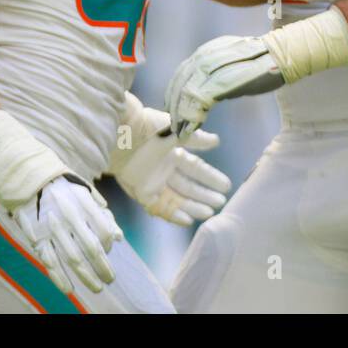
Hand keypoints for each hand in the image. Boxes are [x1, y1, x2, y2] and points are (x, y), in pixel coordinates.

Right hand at [13, 175, 122, 293]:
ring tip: (97, 287)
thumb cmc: (62, 188)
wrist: (28, 179)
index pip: (103, 230)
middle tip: (110, 279)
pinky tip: (69, 288)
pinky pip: (50, 261)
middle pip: (91, 248)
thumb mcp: (84, 192)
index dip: (109, 244)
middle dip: (103, 267)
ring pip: (73, 258)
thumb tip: (119, 237)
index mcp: (83, 202)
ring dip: (87, 276)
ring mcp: (52, 228)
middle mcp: (69, 215)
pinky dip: (59, 277)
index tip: (109, 251)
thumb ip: (102, 213)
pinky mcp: (37, 237)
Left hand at [109, 98, 230, 225]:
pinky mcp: (141, 191)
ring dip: (193, 206)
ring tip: (209, 212)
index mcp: (172, 152)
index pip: (195, 169)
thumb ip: (197, 138)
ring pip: (176, 198)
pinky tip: (188, 220)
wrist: (122, 134)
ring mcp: (152, 181)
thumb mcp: (177, 129)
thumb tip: (216, 141)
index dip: (210, 177)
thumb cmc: (149, 127)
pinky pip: (159, 207)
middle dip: (204, 194)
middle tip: (221, 202)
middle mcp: (164, 169)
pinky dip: (173, 214)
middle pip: (188, 186)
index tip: (226, 186)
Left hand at [165, 35, 283, 141]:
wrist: (278, 55)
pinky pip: (199, 102)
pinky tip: (193, 128)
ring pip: (186, 95)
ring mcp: (210, 69)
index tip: (174, 110)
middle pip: (179, 85)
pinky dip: (193, 117)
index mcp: (204, 52)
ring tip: (181, 132)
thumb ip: (214, 72)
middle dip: (174, 107)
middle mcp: (202, 57)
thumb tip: (206, 90)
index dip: (174, 94)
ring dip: (182, 115)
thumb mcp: (229, 61)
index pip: (181, 74)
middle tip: (175, 126)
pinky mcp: (220, 82)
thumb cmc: (259, 60)